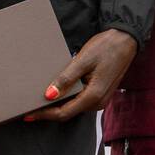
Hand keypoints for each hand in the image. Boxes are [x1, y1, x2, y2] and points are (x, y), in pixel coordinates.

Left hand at [25, 29, 139, 121]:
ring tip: (40, 97)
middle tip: (30, 106)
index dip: (44, 114)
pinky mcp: (100, 92)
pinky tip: (58, 90)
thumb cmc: (107, 47)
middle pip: (68, 112)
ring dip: (58, 104)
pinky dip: (67, 97)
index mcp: (94, 96)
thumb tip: (49, 96)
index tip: (28, 114)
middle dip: (49, 110)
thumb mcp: (83, 60)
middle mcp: (98, 102)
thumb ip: (66, 79)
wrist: (126, 40)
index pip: (63, 113)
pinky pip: (80, 100)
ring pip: (74, 106)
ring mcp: (100, 98)